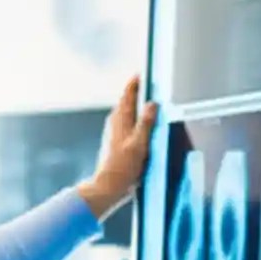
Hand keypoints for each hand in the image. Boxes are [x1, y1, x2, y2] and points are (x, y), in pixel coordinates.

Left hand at [78, 75, 157, 219]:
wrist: (109, 185)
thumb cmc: (123, 167)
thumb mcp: (139, 144)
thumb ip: (145, 123)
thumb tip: (151, 104)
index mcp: (121, 120)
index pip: (127, 95)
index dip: (134, 84)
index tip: (142, 73)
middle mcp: (116, 123)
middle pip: (126, 102)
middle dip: (136, 92)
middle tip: (147, 83)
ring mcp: (115, 132)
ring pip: (126, 113)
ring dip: (135, 104)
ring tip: (147, 99)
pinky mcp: (117, 142)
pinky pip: (127, 123)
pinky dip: (135, 117)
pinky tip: (142, 123)